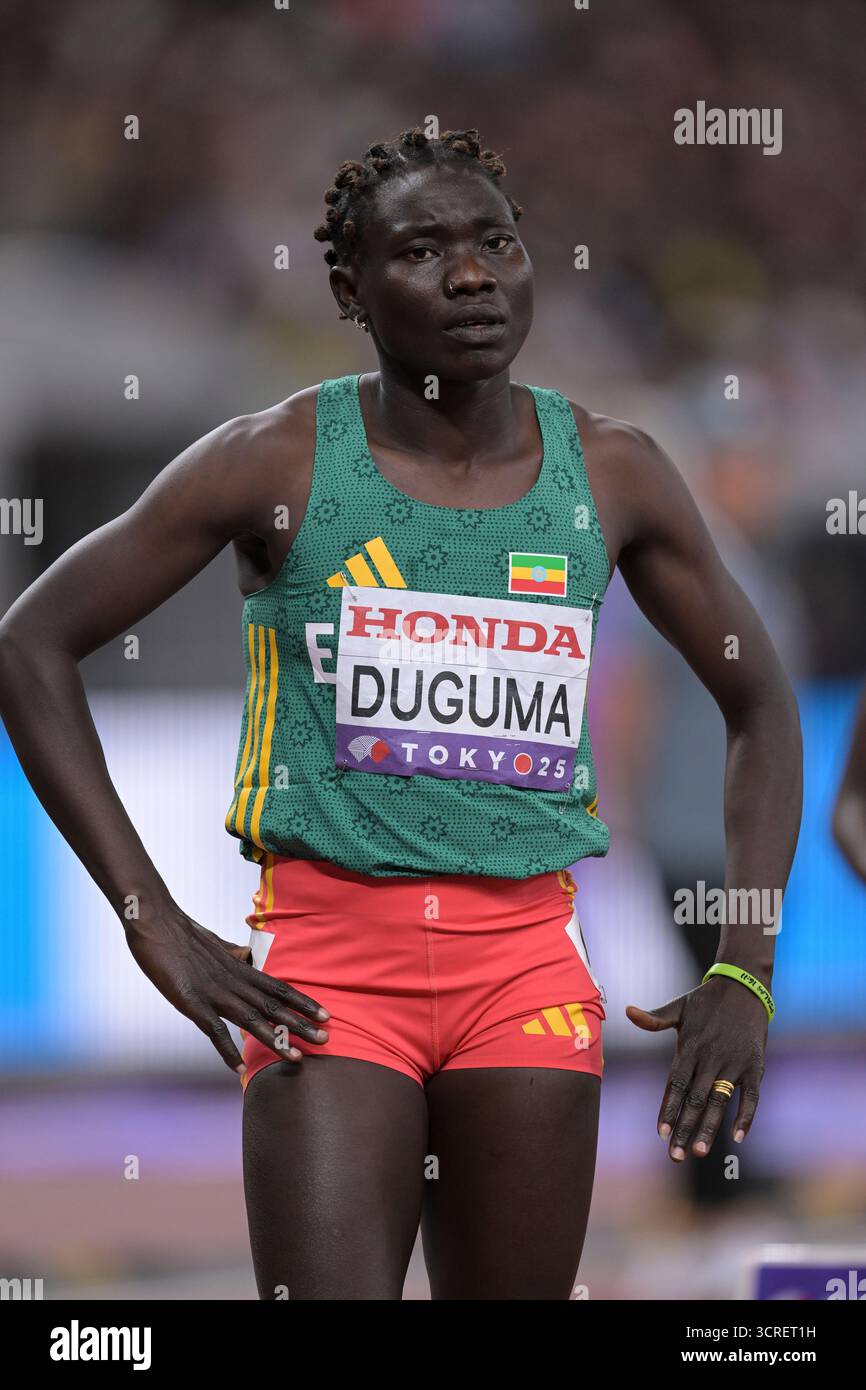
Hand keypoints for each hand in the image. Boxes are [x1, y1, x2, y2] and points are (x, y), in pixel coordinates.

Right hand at [123, 904, 328, 1072]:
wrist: (155, 921)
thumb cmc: (183, 933)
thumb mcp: (216, 945)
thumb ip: (234, 954)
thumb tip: (248, 956)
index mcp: (239, 969)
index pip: (279, 987)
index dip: (303, 1001)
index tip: (326, 1014)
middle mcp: (233, 981)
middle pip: (273, 1005)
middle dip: (300, 1024)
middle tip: (326, 1038)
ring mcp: (213, 993)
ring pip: (251, 1019)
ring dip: (276, 1040)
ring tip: (298, 1058)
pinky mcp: (191, 1002)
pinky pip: (214, 1030)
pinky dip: (228, 1051)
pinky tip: (241, 1069)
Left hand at [626, 974, 767, 1161]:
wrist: (744, 986)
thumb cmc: (707, 1001)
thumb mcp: (679, 1008)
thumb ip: (655, 1019)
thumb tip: (627, 1012)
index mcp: (690, 1046)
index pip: (676, 1084)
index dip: (668, 1108)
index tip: (660, 1133)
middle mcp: (711, 1057)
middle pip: (695, 1099)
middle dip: (684, 1127)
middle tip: (675, 1155)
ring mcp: (734, 1063)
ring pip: (720, 1101)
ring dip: (710, 1127)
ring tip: (698, 1151)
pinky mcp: (755, 1065)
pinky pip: (751, 1096)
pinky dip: (746, 1116)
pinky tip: (737, 1138)